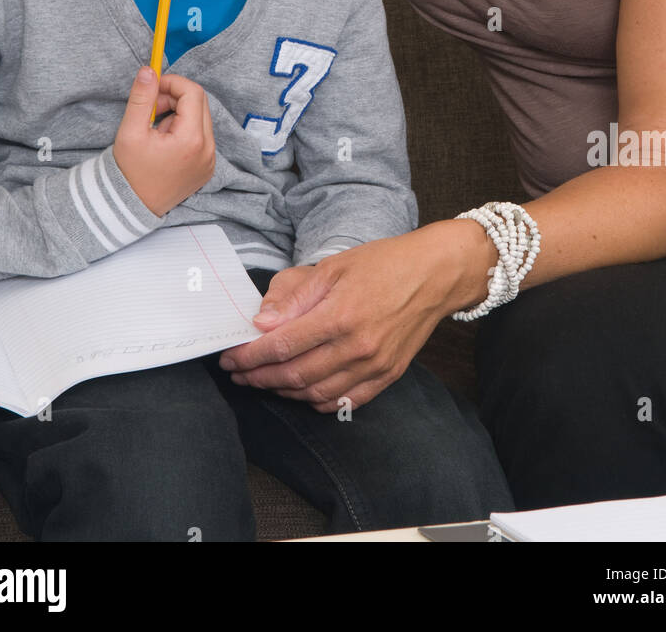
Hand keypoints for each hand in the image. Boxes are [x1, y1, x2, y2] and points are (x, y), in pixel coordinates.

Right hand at [113, 66, 216, 216]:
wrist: (132, 207)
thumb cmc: (129, 172)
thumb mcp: (130, 131)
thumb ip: (141, 97)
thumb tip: (149, 70)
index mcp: (191, 140)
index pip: (192, 93)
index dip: (173, 83)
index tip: (154, 87)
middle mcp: (207, 150)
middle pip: (199, 103)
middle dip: (175, 98)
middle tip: (151, 109)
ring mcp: (209, 160)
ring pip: (200, 118)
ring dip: (179, 115)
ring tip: (156, 130)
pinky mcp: (207, 166)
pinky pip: (201, 136)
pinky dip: (184, 130)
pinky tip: (165, 143)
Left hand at [219, 227, 462, 411]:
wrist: (435, 274)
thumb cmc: (384, 263)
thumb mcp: (334, 267)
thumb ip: (296, 298)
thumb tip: (261, 322)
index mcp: (340, 315)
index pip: (283, 345)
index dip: (251, 355)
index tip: (230, 357)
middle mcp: (357, 346)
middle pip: (295, 374)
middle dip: (259, 377)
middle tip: (238, 373)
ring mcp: (374, 365)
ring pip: (316, 392)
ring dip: (283, 392)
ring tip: (263, 381)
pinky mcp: (387, 376)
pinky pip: (345, 402)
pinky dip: (317, 402)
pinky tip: (301, 392)